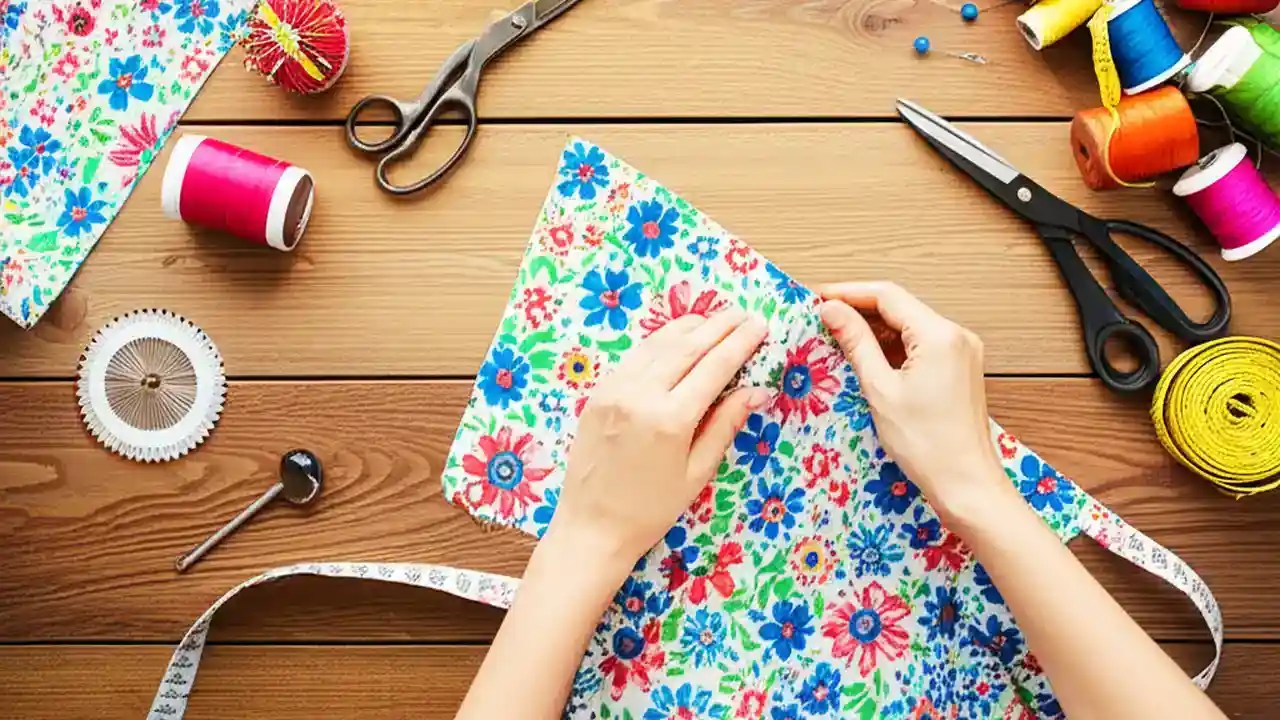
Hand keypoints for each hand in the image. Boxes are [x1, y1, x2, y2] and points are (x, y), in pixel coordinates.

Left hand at [551, 309, 769, 567]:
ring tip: (715, 319)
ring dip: (689, 327)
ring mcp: (614, 390)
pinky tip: (676, 338)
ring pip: (658, 344)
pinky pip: (635, 356)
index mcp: (669, 419)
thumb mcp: (696, 473)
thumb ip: (724, 425)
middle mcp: (639, 395)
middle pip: (687, 346)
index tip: (759, 326)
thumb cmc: (650, 510)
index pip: (713, 367)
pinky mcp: (598, 393)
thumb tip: (756, 391)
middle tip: (743, 314)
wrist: (590, 526)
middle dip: (719, 326)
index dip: (739, 343)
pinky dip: (660, 341)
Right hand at [817, 282, 1008, 519]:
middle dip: (860, 309)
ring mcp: (962, 351)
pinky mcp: (960, 367)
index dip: (848, 292)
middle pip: (900, 307)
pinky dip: (893, 346)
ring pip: (910, 325)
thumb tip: (831, 310)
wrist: (966, 483)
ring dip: (875, 329)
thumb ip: (856, 343)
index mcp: (940, 335)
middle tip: (822, 317)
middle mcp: (957, 335)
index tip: (817, 297)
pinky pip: (922, 344)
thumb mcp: (880, 389)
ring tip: (838, 337)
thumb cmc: (926, 443)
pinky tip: (868, 356)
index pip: (887, 295)